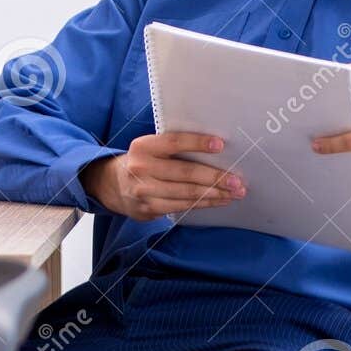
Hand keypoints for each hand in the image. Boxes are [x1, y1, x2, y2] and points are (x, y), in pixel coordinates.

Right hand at [82, 133, 246, 222]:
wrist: (113, 185)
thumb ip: (173, 147)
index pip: (173, 142)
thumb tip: (214, 148)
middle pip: (185, 173)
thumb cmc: (143, 161)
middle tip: (236, 180)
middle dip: (215, 177)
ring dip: (214, 194)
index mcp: (143, 147)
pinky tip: (219, 200)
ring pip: (186, 193)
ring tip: (234, 192)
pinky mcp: (149, 209)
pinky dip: (204, 204)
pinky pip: (182, 207)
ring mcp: (144, 191)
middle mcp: (141, 168)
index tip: (220, 145)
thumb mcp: (150, 147)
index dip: (197, 143)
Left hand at [311, 64, 350, 199]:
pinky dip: (333, 143)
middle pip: (348, 92)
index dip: (331, 78)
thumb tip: (327, 98)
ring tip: (308, 126)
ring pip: (349, 114)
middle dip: (326, 101)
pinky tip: (320, 146)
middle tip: (302, 108)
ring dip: (327, 123)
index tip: (309, 84)